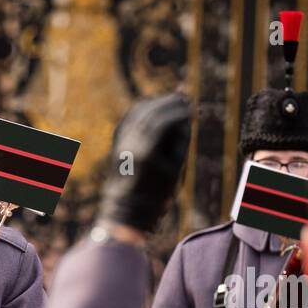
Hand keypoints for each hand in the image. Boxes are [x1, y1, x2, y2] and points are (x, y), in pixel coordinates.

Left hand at [98, 95, 192, 232]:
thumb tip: (184, 119)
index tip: (190, 105)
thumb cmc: (156, 196)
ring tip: (171, 99)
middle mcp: (130, 144)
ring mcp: (121, 143)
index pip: (163, 120)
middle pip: (150, 112)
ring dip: (155, 102)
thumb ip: (180, 143)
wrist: (126, 211)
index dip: (178, 110)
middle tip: (183, 96)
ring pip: (138, 112)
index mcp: (147, 152)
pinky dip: (143, 109)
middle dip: (168, 102)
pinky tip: (153, 106)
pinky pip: (130, 118)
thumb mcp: (175, 170)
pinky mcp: (116, 143)